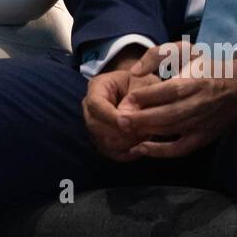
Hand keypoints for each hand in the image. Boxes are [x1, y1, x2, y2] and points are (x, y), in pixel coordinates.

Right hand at [82, 44, 164, 161]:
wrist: (140, 89)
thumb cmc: (141, 82)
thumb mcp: (143, 83)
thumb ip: (136, 98)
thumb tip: (127, 119)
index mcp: (97, 87)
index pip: (95, 104)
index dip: (110, 117)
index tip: (128, 124)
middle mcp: (90, 108)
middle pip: (96, 126)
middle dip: (121, 132)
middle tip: (145, 130)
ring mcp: (95, 126)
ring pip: (103, 142)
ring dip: (127, 143)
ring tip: (147, 135)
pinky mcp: (104, 140)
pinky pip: (112, 153)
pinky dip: (127, 153)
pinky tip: (142, 148)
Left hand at [117, 48, 236, 158]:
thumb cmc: (207, 66)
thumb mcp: (185, 51)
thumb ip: (157, 55)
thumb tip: (135, 71)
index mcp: (194, 80)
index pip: (167, 90)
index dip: (145, 95)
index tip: (127, 97)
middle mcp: (198, 104)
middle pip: (166, 114)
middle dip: (140, 118)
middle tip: (119, 119)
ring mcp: (201, 123)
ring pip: (170, 131)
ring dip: (146, 132)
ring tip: (124, 130)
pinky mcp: (203, 137)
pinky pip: (180, 149)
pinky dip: (161, 152)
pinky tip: (142, 148)